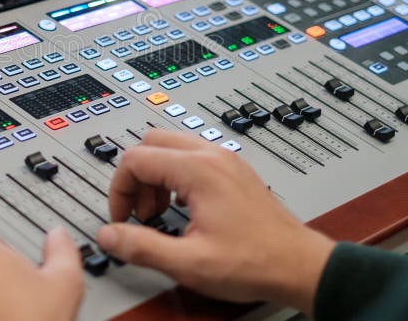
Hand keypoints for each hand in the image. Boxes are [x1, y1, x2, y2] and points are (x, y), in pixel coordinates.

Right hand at [95, 130, 333, 314]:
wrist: (298, 265)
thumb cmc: (254, 262)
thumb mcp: (189, 263)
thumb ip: (142, 247)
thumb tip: (108, 236)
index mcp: (198, 170)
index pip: (135, 158)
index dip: (119, 190)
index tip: (123, 218)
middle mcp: (211, 156)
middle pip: (150, 142)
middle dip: (135, 177)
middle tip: (141, 212)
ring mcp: (224, 159)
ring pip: (171, 144)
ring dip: (154, 174)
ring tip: (160, 212)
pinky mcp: (232, 169)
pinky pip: (191, 155)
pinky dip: (175, 174)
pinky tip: (182, 206)